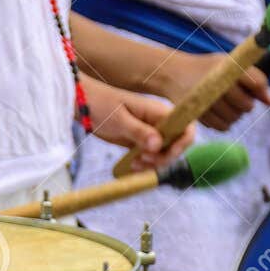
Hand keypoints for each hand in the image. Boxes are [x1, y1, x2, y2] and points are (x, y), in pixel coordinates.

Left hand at [80, 77, 195, 171]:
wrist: (83, 103)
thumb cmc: (101, 105)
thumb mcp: (119, 119)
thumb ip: (139, 132)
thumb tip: (158, 145)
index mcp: (159, 111)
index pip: (186, 127)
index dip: (183, 143)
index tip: (168, 152)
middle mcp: (158, 122)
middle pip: (176, 145)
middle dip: (165, 157)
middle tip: (144, 159)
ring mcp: (150, 133)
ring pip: (163, 154)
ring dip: (153, 164)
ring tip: (135, 164)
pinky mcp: (139, 142)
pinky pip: (149, 157)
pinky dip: (144, 165)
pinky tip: (132, 167)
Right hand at [158, 51, 269, 131]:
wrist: (174, 74)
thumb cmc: (206, 69)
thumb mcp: (228, 65)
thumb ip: (252, 79)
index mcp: (228, 68)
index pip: (256, 83)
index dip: (260, 90)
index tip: (257, 92)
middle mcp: (217, 85)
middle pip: (247, 105)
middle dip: (246, 104)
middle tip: (236, 97)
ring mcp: (207, 102)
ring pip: (235, 118)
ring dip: (235, 114)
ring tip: (225, 105)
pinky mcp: (199, 115)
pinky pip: (222, 126)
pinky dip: (224, 123)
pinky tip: (218, 113)